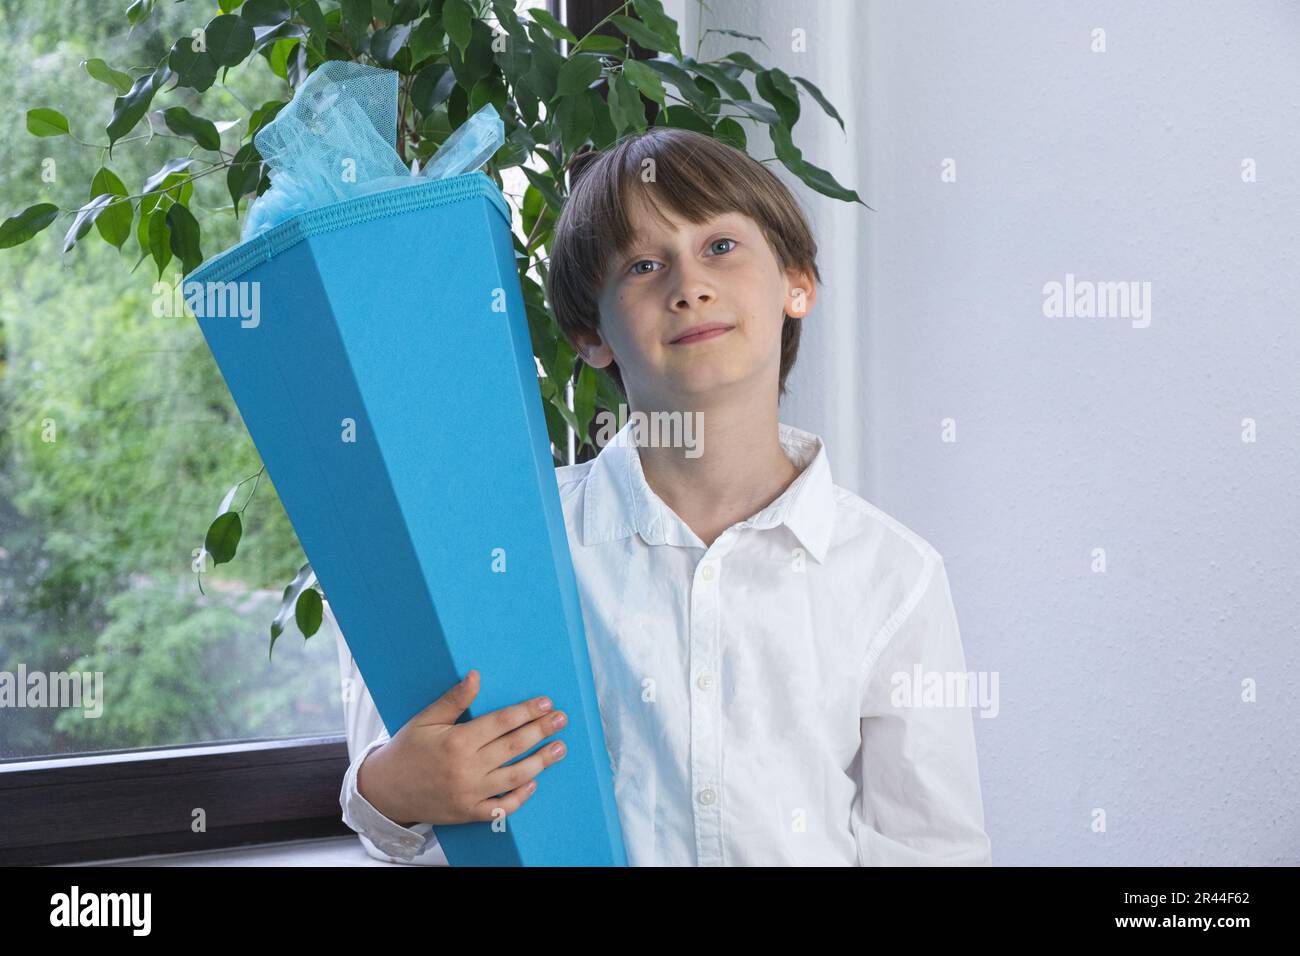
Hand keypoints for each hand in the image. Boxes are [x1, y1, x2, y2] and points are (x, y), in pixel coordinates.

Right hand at [357, 669, 567, 825]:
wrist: (385, 791)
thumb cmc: (407, 750)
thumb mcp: (426, 720)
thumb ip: (454, 700)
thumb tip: (475, 676)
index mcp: (457, 742)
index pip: (502, 723)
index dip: (527, 711)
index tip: (546, 702)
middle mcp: (467, 769)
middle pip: (514, 747)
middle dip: (542, 731)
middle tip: (562, 720)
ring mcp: (470, 794)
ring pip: (515, 777)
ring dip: (541, 762)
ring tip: (560, 748)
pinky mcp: (469, 813)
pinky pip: (502, 809)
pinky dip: (520, 798)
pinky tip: (534, 783)